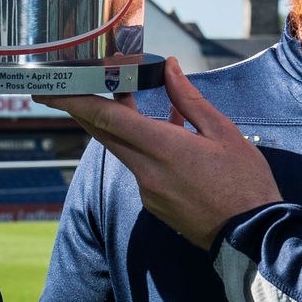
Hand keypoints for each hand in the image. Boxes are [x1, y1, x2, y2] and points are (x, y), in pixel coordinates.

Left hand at [39, 57, 280, 249]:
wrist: (251, 234)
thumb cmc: (244, 180)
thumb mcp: (222, 131)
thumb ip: (189, 99)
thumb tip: (168, 67)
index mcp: (163, 148)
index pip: (107, 119)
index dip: (75, 100)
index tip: (50, 88)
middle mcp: (146, 171)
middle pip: (103, 134)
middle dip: (82, 108)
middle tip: (69, 84)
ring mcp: (148, 190)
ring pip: (122, 149)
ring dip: (118, 123)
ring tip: (127, 94)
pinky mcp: (154, 202)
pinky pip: (139, 165)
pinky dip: (142, 144)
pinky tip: (166, 130)